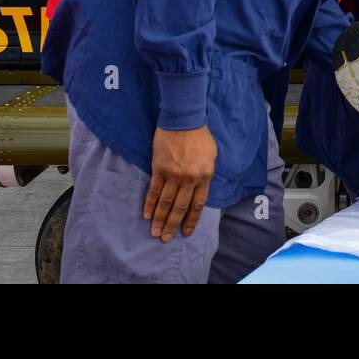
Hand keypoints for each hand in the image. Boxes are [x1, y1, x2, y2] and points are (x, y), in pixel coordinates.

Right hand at [145, 125, 217, 240]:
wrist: (184, 119)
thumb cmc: (200, 135)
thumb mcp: (211, 155)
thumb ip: (206, 173)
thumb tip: (200, 188)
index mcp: (205, 176)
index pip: (198, 205)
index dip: (191, 220)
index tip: (186, 232)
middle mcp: (190, 179)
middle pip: (180, 208)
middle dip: (173, 225)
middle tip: (166, 239)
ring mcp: (174, 175)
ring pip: (166, 203)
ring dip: (160, 219)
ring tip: (155, 233)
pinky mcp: (160, 169)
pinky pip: (154, 191)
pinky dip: (150, 204)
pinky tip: (147, 215)